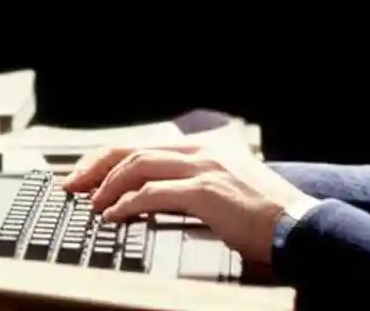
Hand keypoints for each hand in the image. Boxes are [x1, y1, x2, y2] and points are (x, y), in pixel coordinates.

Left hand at [61, 144, 314, 264]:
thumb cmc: (265, 215)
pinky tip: (113, 215)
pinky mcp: (206, 192)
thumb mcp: (229, 186)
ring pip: (139, 166)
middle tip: (73, 184)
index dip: (111, 158)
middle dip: (97, 166)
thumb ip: (195, 182)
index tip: (87, 174)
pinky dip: (126, 204)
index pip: (147, 144)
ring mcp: (204, 168)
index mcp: (207, 147)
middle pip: (135, 150)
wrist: (296, 224)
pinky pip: (153, 194)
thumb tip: (154, 194)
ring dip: (108, 186)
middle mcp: (203, 150)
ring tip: (91, 204)